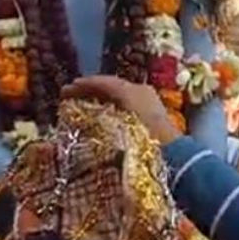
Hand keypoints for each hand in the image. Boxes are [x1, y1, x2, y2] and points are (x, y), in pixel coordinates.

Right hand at [61, 76, 181, 144]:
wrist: (172, 156)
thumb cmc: (143, 140)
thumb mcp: (119, 125)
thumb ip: (101, 116)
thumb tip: (82, 111)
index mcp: (132, 90)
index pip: (104, 83)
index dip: (84, 85)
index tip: (66, 90)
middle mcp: (141, 90)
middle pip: (112, 86)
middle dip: (91, 89)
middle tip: (71, 94)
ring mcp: (149, 100)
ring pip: (120, 94)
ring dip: (101, 97)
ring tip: (83, 104)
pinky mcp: (153, 112)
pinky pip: (127, 103)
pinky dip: (112, 105)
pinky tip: (102, 114)